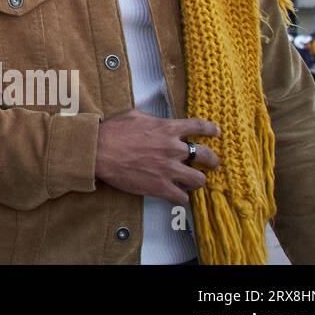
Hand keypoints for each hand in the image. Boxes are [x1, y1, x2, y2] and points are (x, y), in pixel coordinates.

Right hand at [94, 109, 220, 204]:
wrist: (98, 151)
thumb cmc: (113, 131)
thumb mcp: (135, 115)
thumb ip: (153, 120)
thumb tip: (158, 122)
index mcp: (168, 128)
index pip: (199, 126)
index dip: (211, 129)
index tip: (216, 132)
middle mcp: (174, 149)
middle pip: (207, 156)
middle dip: (212, 161)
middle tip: (211, 164)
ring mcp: (169, 169)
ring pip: (199, 180)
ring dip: (196, 181)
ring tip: (191, 182)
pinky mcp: (160, 187)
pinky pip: (182, 198)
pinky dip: (181, 198)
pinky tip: (177, 196)